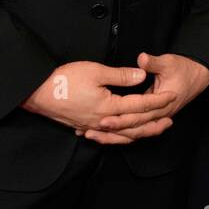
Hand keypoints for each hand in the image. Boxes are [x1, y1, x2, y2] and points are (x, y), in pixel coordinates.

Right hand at [22, 61, 176, 139]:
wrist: (37, 93)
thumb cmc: (65, 80)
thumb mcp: (96, 71)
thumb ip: (121, 76)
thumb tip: (142, 75)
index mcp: (109, 107)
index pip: (140, 105)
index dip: (157, 101)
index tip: (172, 96)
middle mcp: (103, 122)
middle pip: (135, 126)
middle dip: (154, 122)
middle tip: (170, 119)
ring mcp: (93, 127)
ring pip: (122, 135)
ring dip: (140, 132)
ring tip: (154, 129)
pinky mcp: (84, 127)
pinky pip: (109, 136)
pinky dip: (121, 136)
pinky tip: (125, 134)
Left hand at [81, 52, 208, 144]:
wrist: (198, 76)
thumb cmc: (184, 69)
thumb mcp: (169, 62)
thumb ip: (153, 63)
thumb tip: (142, 59)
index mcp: (162, 104)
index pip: (138, 115)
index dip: (120, 118)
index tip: (103, 118)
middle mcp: (159, 115)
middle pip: (133, 129)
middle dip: (112, 131)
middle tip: (92, 130)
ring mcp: (157, 119)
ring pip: (134, 134)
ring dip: (114, 137)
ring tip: (93, 136)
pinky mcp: (153, 118)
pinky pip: (136, 132)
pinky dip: (120, 135)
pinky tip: (105, 134)